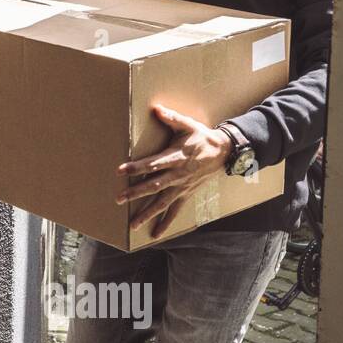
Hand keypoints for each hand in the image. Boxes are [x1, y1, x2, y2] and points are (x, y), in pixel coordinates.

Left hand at [115, 104, 232, 237]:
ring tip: (132, 225)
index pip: (153, 163)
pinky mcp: (186, 194)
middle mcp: (178, 175)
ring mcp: (182, 187)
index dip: (136, 167)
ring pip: (162, 203)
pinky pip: (175, 211)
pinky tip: (155, 234)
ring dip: (147, 214)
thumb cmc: (200, 137)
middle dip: (136, 193)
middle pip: (154, 186)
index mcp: (175, 157)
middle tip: (119, 199)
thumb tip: (155, 108)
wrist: (223, 152)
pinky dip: (165, 223)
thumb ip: (171, 118)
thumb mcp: (187, 125)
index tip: (120, 170)